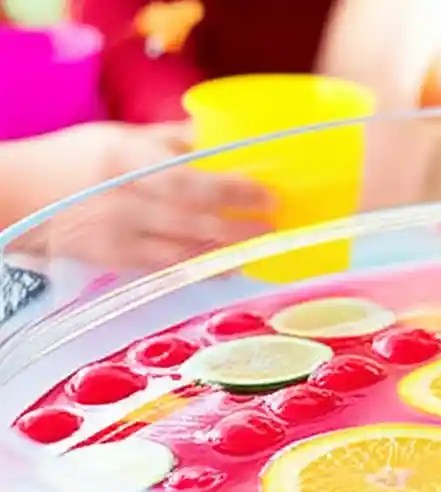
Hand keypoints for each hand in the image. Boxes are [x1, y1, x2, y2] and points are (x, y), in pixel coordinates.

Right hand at [20, 122, 272, 269]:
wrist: (14, 197)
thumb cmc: (71, 159)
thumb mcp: (118, 136)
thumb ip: (169, 139)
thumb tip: (219, 131)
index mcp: (126, 162)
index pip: (188, 180)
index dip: (232, 190)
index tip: (266, 194)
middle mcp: (124, 201)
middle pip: (192, 218)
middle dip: (239, 225)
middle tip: (273, 224)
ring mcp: (119, 235)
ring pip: (184, 250)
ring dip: (227, 252)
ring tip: (259, 249)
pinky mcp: (114, 261)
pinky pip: (167, 268)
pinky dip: (201, 268)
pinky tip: (227, 267)